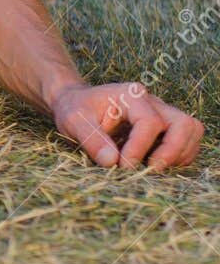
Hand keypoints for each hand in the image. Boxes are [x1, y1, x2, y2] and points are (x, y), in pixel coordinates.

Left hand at [50, 82, 204, 170]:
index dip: (139, 148)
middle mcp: (152, 101)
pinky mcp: (166, 126)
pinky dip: (179, 155)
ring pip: (191, 130)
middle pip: (183, 123)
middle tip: (151, 168)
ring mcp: (163, 112)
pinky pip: (188, 140)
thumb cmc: (75, 109)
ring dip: (178, 154)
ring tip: (153, 167)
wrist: (76, 102)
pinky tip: (155, 164)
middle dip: (172, 151)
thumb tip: (112, 161)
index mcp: (130, 95)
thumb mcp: (73, 121)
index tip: (123, 166)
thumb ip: (90, 139)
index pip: (149, 122)